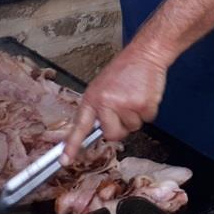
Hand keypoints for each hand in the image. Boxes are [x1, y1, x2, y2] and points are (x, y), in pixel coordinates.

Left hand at [61, 48, 166, 164]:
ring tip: (135, 96)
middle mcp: (106, 103)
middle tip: (124, 111)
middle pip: (112, 135)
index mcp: (93, 98)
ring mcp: (125, 105)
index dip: (72, 145)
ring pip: (132, 127)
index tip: (65, 160)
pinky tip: (145, 95)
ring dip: (136, 116)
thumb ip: (98, 106)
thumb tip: (99, 127)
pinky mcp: (142, 105)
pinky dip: (148, 110)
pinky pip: (147, 120)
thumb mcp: (102, 85)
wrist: (145, 54)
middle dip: (120, 128)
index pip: (79, 125)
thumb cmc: (125, 68)